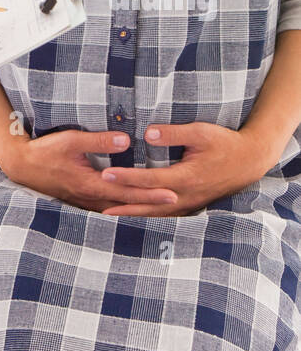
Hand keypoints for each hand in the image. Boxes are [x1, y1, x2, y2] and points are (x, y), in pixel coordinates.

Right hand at [0, 129, 180, 212]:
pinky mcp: (80, 200)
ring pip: (118, 210)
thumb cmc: (45, 150)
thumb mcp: (72, 140)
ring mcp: (85, 202)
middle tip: (177, 203)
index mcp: (91, 184)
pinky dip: (123, 209)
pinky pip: (107, 208)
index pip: (128, 192)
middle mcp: (90, 198)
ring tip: (160, 209)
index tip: (172, 194)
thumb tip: (127, 141)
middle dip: (152, 205)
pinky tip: (131, 208)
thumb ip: (100, 141)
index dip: (151, 193)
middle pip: (127, 206)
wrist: (21, 165)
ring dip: (139, 210)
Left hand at [96, 122, 270, 215]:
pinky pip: (167, 214)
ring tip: (112, 218)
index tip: (105, 175)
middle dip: (124, 206)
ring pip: (158, 213)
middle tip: (100, 208)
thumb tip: (146, 134)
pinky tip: (137, 217)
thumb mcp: (200, 132)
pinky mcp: (193, 204)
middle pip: (149, 204)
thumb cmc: (224, 143)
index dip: (126, 178)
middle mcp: (186, 195)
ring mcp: (190, 203)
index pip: (149, 180)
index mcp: (186, 177)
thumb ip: (172, 134)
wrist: (249, 161)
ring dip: (135, 216)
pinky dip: (150, 216)